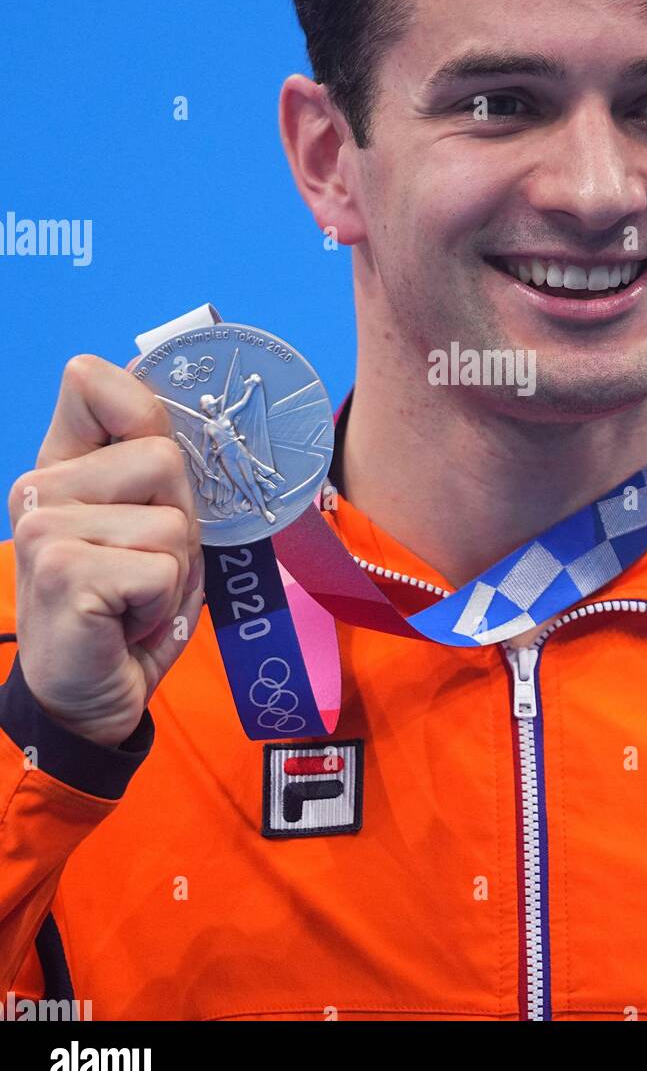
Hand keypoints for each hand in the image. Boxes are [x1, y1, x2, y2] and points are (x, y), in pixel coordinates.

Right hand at [8, 355, 204, 746]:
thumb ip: (152, 461)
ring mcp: (45, 529)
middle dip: (181, 519)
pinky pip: (162, 568)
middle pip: (164, 457)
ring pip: (172, 519)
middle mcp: (40, 487)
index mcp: (60, 464)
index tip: (152, 462)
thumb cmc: (128, 606)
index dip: (141, 407)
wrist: (91, 696)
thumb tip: (159, 373)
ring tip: (136, 597)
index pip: (90, 381)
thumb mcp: (149, 523)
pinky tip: (126, 622)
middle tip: (148, 566)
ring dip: (175, 568)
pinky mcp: (64, 572)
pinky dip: (163, 603)